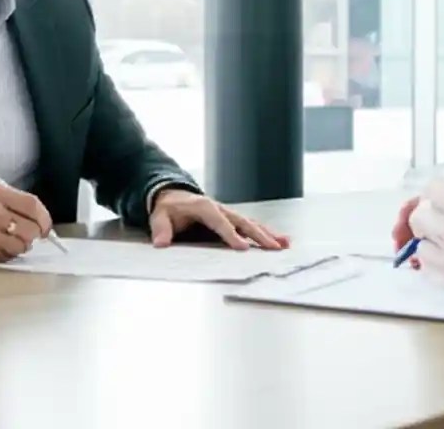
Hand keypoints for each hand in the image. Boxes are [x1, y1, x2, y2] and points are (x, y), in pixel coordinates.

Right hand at [0, 184, 52, 262]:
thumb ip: (7, 200)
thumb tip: (32, 215)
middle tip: (29, 236)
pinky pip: (5, 256)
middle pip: (30, 228)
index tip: (45, 226)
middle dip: (34, 235)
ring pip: (20, 246)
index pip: (32, 205)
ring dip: (21, 246)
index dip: (44, 218)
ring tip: (12, 243)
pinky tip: (0, 249)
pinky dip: (7, 254)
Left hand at [149, 188, 289, 250]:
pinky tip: (280, 240)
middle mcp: (220, 208)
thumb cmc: (168, 208)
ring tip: (285, 244)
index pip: (221, 223)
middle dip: (259, 235)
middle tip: (274, 247)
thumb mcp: (159, 216)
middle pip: (243, 222)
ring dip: (268, 233)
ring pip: (251, 223)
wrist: (172, 196)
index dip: (232, 235)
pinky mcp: (231, 219)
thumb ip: (161, 230)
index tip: (243, 248)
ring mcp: (228, 213)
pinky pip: (250, 225)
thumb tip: (161, 244)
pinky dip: (265, 232)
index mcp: (205, 207)